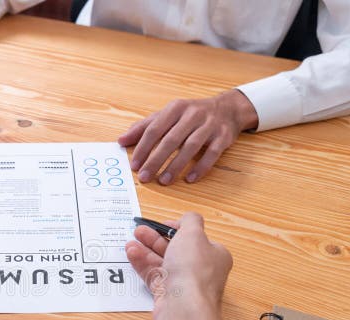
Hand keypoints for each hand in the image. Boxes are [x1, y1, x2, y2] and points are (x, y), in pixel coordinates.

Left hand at [119, 90, 257, 184]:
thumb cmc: (191, 115)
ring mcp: (210, 125)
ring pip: (191, 146)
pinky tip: (190, 178)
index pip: (155, 129)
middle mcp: (193, 114)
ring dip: (176, 165)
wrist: (228, 109)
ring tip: (164, 181)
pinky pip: (212, 154)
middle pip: (171, 139)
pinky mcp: (223, 136)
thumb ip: (144, 127)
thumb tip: (121, 140)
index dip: (143, 148)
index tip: (134, 165)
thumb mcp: (167, 115)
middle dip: (156, 160)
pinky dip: (200, 167)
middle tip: (145, 177)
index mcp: (176, 108)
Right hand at [126, 213, 232, 319]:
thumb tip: (189, 218)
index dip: (176, 228)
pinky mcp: (168, 294)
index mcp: (214, 254)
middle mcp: (201, 270)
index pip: (195, 237)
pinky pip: (153, 275)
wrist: (184, 306)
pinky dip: (142, 264)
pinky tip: (132, 254)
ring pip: (162, 262)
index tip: (160, 225)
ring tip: (130, 242)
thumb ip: (190, 220)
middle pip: (176, 249)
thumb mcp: (193, 233)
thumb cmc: (193, 269)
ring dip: (146, 250)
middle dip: (156, 238)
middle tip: (139, 231)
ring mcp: (184, 283)